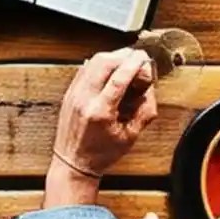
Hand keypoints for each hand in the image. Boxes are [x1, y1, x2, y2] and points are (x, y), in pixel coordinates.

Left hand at [53, 48, 157, 177]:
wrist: (72, 163)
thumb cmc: (100, 154)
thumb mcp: (130, 137)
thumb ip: (144, 112)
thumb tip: (150, 89)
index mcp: (100, 112)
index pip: (118, 78)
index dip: (134, 64)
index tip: (144, 58)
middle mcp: (84, 99)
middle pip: (104, 62)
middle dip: (124, 56)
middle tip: (137, 59)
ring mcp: (74, 94)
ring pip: (93, 61)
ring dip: (112, 57)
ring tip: (125, 63)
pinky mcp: (69, 92)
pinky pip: (85, 68)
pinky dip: (100, 64)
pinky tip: (110, 69)